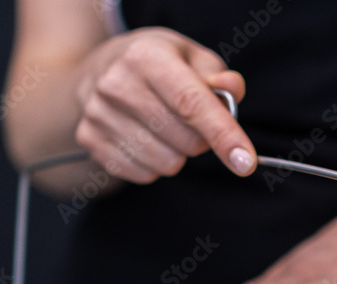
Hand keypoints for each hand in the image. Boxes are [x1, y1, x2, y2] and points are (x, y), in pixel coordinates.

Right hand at [74, 27, 255, 181]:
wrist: (100, 70)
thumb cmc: (157, 65)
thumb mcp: (190, 57)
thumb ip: (218, 76)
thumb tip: (230, 90)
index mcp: (146, 57)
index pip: (191, 103)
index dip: (223, 135)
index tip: (245, 162)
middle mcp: (116, 84)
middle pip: (186, 141)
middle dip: (202, 140)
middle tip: (191, 122)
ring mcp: (98, 114)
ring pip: (167, 163)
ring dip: (178, 154)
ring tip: (165, 127)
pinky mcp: (90, 140)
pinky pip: (144, 174)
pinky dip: (155, 163)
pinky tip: (146, 138)